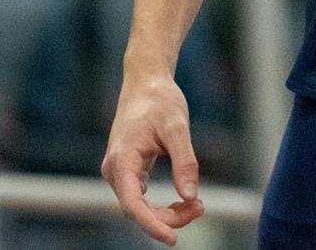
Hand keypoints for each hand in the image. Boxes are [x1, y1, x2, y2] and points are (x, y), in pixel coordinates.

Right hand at [101, 72, 202, 244]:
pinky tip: (186, 201)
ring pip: (141, 207)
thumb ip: (185, 162)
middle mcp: (115, 170)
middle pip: (138, 210)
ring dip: (167, 212)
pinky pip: (142, 198)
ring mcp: (119, 172)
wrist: (146, 81)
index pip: (132, 204)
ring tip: (198, 206)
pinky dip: (163, 204)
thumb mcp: (178, 128)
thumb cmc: (160, 101)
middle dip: (169, 217)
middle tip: (201, 208)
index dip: (152, 225)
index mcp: (122, 159)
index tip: (174, 238)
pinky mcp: (128, 171)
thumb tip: (191, 197)